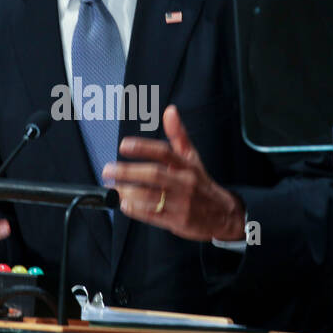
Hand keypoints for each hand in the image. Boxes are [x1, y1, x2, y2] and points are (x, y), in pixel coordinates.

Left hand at [102, 105, 245, 241]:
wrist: (223, 214)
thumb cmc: (201, 184)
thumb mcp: (192, 158)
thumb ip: (178, 135)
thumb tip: (170, 111)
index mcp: (187, 166)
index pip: (164, 152)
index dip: (143, 147)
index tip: (124, 145)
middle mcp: (184, 183)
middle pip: (154, 174)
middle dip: (128, 172)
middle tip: (108, 169)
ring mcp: (181, 203)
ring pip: (151, 196)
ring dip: (129, 191)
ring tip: (114, 187)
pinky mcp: (177, 221)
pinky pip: (153, 215)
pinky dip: (136, 210)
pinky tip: (125, 204)